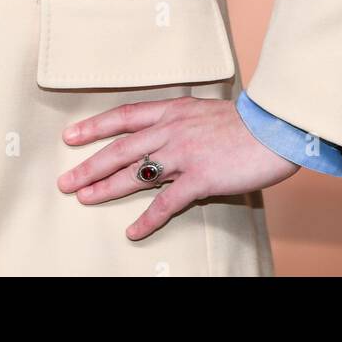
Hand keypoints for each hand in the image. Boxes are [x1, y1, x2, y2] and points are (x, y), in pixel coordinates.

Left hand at [58, 95, 299, 240]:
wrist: (276, 127)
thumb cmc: (246, 121)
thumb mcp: (205, 110)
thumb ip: (182, 120)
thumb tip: (165, 131)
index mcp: (171, 110)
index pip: (123, 116)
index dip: (94, 127)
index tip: (71, 137)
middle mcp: (171, 129)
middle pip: (119, 148)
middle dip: (89, 165)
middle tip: (65, 181)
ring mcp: (184, 153)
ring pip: (134, 173)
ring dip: (106, 188)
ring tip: (84, 199)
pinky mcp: (200, 178)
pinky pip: (166, 202)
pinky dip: (147, 219)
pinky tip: (132, 231)